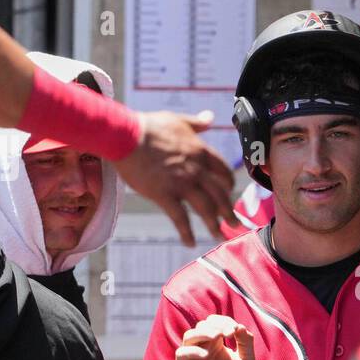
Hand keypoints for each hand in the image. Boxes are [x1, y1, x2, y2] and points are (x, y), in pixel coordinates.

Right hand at [115, 111, 235, 245]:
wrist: (125, 135)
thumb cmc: (148, 126)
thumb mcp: (177, 119)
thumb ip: (196, 122)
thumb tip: (210, 117)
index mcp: (201, 152)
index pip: (223, 171)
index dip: (229, 184)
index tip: (229, 192)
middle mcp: (197, 170)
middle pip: (220, 194)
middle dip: (228, 211)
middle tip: (234, 224)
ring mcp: (182, 183)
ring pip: (206, 209)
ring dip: (214, 224)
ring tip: (218, 235)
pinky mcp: (165, 195)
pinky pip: (181, 219)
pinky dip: (187, 233)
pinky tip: (190, 242)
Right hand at [176, 316, 255, 359]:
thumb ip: (246, 344)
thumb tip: (240, 326)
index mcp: (216, 344)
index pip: (215, 322)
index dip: (224, 321)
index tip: (236, 330)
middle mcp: (203, 348)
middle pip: (202, 326)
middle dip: (216, 325)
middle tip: (229, 333)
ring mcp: (193, 358)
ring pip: (189, 336)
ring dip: (203, 332)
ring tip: (217, 337)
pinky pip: (181, 354)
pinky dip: (192, 351)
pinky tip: (206, 355)